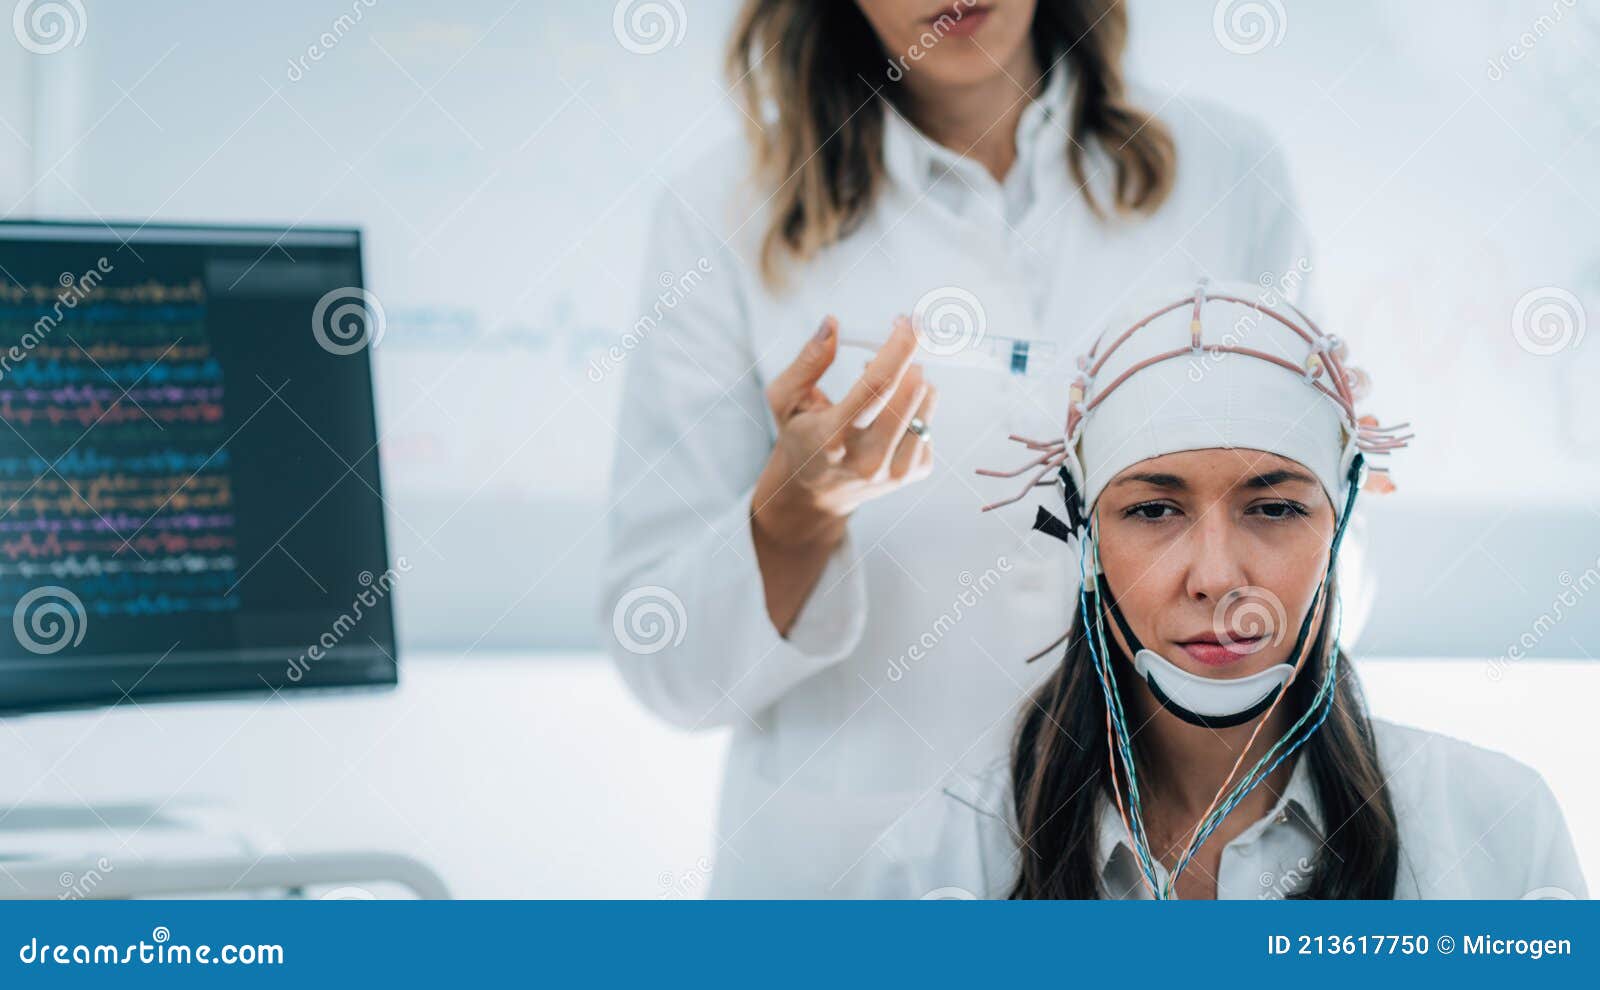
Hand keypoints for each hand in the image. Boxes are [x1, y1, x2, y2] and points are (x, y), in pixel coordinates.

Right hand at [752, 314, 937, 551]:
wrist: (814, 495)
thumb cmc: (799, 438)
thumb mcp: (784, 399)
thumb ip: (807, 361)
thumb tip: (832, 323)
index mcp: (832, 438)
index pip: (877, 386)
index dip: (898, 347)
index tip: (910, 320)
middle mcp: (868, 459)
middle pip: (910, 390)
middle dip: (904, 358)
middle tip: (883, 348)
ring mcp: (895, 471)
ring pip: (926, 400)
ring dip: (910, 379)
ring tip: (881, 387)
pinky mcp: (914, 473)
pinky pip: (929, 419)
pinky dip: (914, 405)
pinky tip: (889, 415)